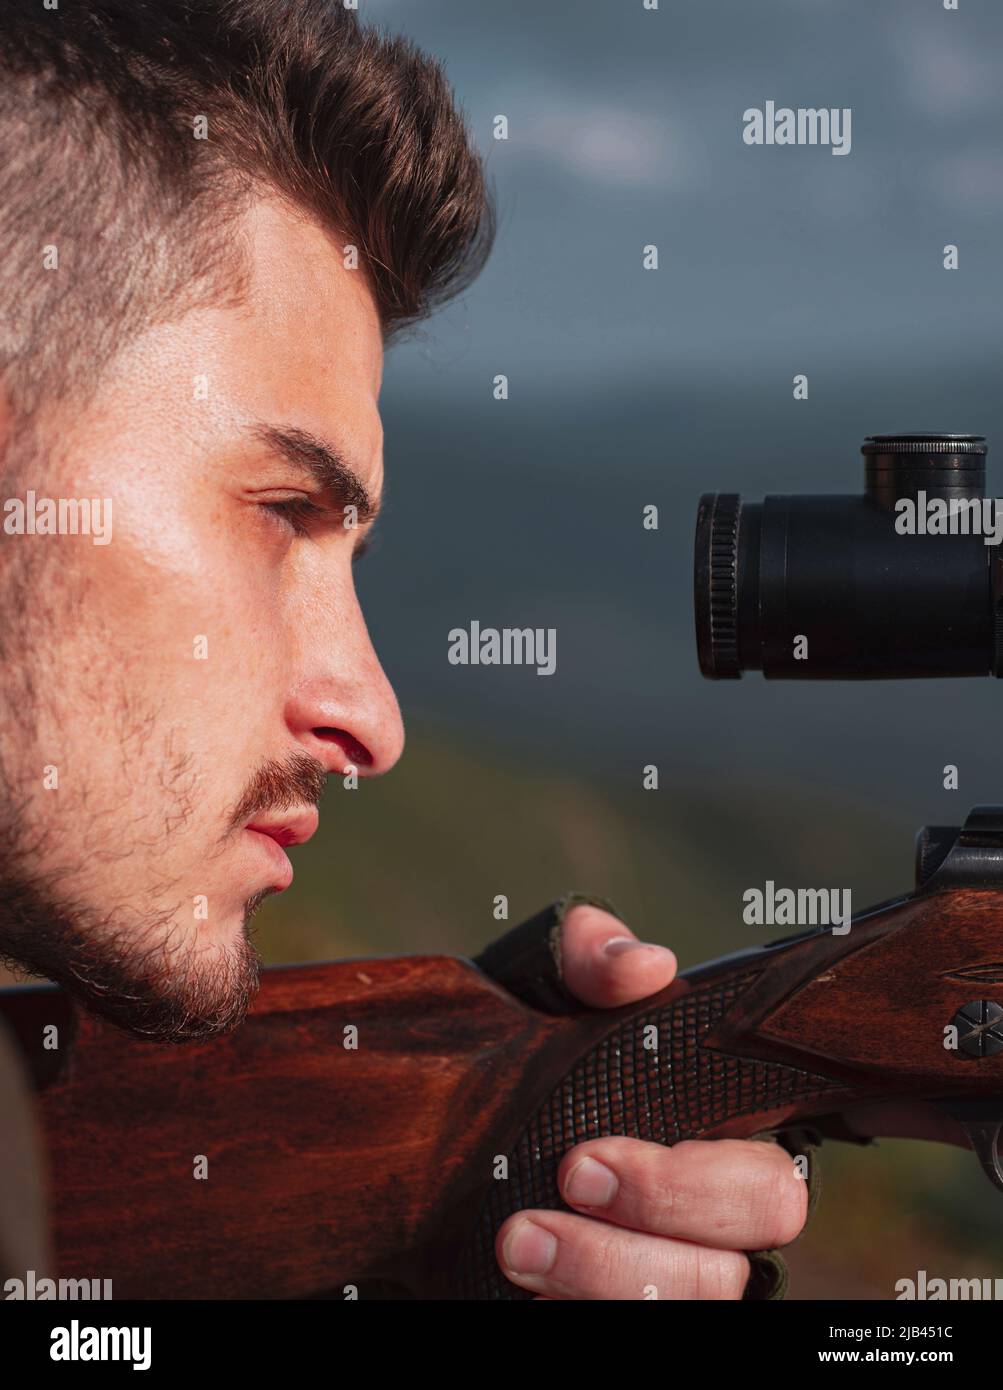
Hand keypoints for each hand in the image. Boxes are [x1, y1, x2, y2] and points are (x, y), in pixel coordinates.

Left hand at [494, 905, 807, 1298]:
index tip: (592, 1156)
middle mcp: (702, 1226)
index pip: (768, 1186)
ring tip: (515, 1240)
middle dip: (651, 1228)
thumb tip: (645, 966)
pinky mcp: (605, 1308)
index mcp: (715, 1142)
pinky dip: (574, 1312)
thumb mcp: (540, 985)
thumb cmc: (518, 1040)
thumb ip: (590, 956)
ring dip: (600, 1280)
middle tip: (563, 1180)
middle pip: (737, 1261)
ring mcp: (660, 1280)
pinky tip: (519, 1285)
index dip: (703, 1187)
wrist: (430, 1120)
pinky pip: (618, 1332)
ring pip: (688, 1308)